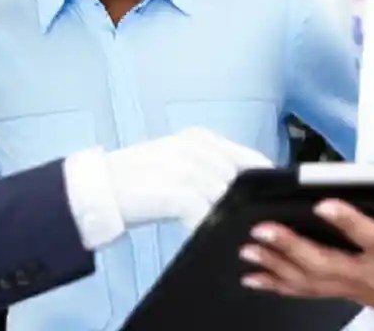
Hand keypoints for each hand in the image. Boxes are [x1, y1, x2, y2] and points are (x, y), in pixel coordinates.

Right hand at [105, 127, 272, 228]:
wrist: (100, 188)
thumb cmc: (139, 181)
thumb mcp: (178, 163)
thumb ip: (210, 169)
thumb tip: (242, 191)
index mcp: (200, 138)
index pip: (250, 158)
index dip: (265, 181)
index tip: (273, 201)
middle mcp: (196, 147)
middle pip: (241, 180)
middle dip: (247, 204)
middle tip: (249, 225)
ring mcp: (187, 167)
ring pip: (226, 198)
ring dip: (227, 218)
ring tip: (227, 233)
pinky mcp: (176, 190)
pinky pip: (205, 214)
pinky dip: (207, 227)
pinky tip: (203, 235)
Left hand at [240, 201, 373, 330]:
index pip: (371, 239)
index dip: (347, 222)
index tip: (325, 204)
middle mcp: (368, 274)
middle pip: (324, 262)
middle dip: (290, 246)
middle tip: (263, 230)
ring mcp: (352, 286)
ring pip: (308, 278)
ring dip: (275, 264)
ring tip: (248, 250)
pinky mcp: (344, 292)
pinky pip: (305, 290)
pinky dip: (277, 283)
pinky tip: (254, 277)